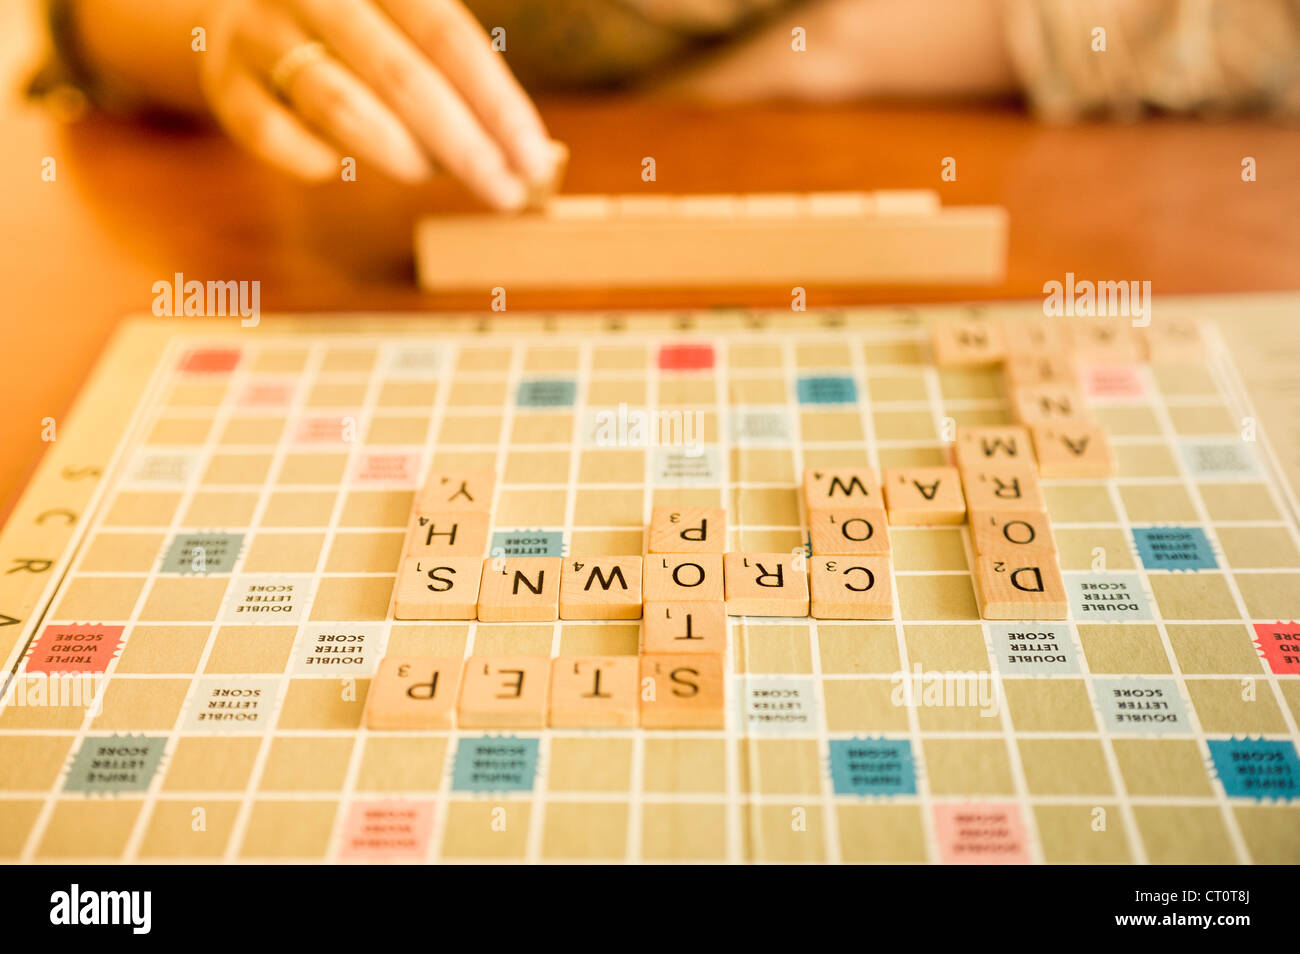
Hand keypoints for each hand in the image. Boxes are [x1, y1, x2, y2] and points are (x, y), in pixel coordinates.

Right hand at [198, 0, 555, 208]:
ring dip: (399, 154)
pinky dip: (315, 160)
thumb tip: (519, 150)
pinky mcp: (223, 78)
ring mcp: (262, 31)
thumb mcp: (402, 21)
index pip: (450, 38)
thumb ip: (454, 72)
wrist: (233, 3)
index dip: (497, 104)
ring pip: (342, 106)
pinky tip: (335, 165)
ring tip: (427, 172)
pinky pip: (274, 134)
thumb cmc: (350, 26)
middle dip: (464, 146)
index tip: (532, 160)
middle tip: (502, 193)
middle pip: (403, 77)